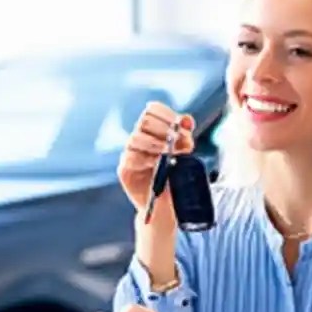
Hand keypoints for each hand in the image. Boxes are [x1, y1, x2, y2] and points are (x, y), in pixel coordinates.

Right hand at [117, 103, 194, 225]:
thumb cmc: (174, 173)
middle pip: (144, 121)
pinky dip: (147, 159)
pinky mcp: (124, 168)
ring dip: (156, 144)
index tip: (182, 127)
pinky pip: (132, 158)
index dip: (167, 115)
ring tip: (169, 152)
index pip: (152, 109)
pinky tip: (158, 163)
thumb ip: (184, 134)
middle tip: (180, 141)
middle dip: (164, 130)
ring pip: (136, 138)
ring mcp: (129, 152)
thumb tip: (186, 120)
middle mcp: (138, 137)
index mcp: (152, 128)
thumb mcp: (184, 152)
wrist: (166, 201)